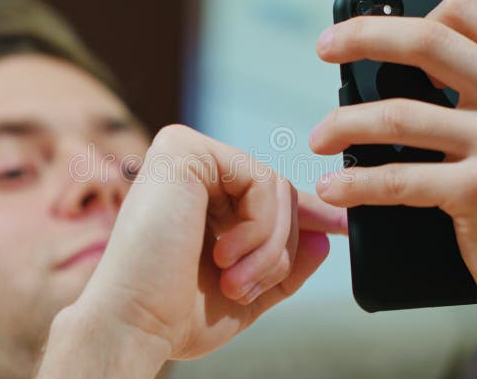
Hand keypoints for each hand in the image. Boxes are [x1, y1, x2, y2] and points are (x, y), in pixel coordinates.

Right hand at [37, 125, 345, 377]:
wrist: (133, 325)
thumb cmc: (176, 313)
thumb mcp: (248, 290)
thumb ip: (285, 264)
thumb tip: (324, 236)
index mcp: (202, 198)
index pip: (268, 196)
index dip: (310, 213)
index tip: (343, 227)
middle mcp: (192, 169)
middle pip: (278, 192)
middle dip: (279, 249)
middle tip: (244, 286)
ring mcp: (185, 155)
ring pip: (276, 186)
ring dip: (268, 246)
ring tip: (234, 280)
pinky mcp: (183, 152)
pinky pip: (261, 179)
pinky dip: (258, 227)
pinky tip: (223, 254)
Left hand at [311, 0, 476, 377]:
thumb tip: (390, 71)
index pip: (464, 10)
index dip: (405, 15)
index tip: (361, 30)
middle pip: (428, 41)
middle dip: (363, 37)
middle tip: (323, 49)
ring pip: (400, 116)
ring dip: (342, 125)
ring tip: (317, 138)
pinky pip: (400, 179)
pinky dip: (356, 183)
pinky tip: (333, 186)